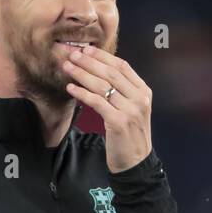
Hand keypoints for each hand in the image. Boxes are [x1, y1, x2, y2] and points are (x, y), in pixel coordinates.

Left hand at [61, 45, 152, 172]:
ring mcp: (130, 110)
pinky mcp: (118, 122)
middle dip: (89, 62)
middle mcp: (139, 99)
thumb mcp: (132, 109)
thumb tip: (99, 71)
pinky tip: (71, 88)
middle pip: (111, 73)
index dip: (103, 57)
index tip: (86, 50)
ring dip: (82, 74)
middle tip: (72, 55)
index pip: (123, 66)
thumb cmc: (129, 135)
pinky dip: (82, 93)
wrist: (135, 162)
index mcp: (144, 92)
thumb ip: (122, 91)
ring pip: (102, 85)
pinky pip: (97, 102)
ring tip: (67, 67)